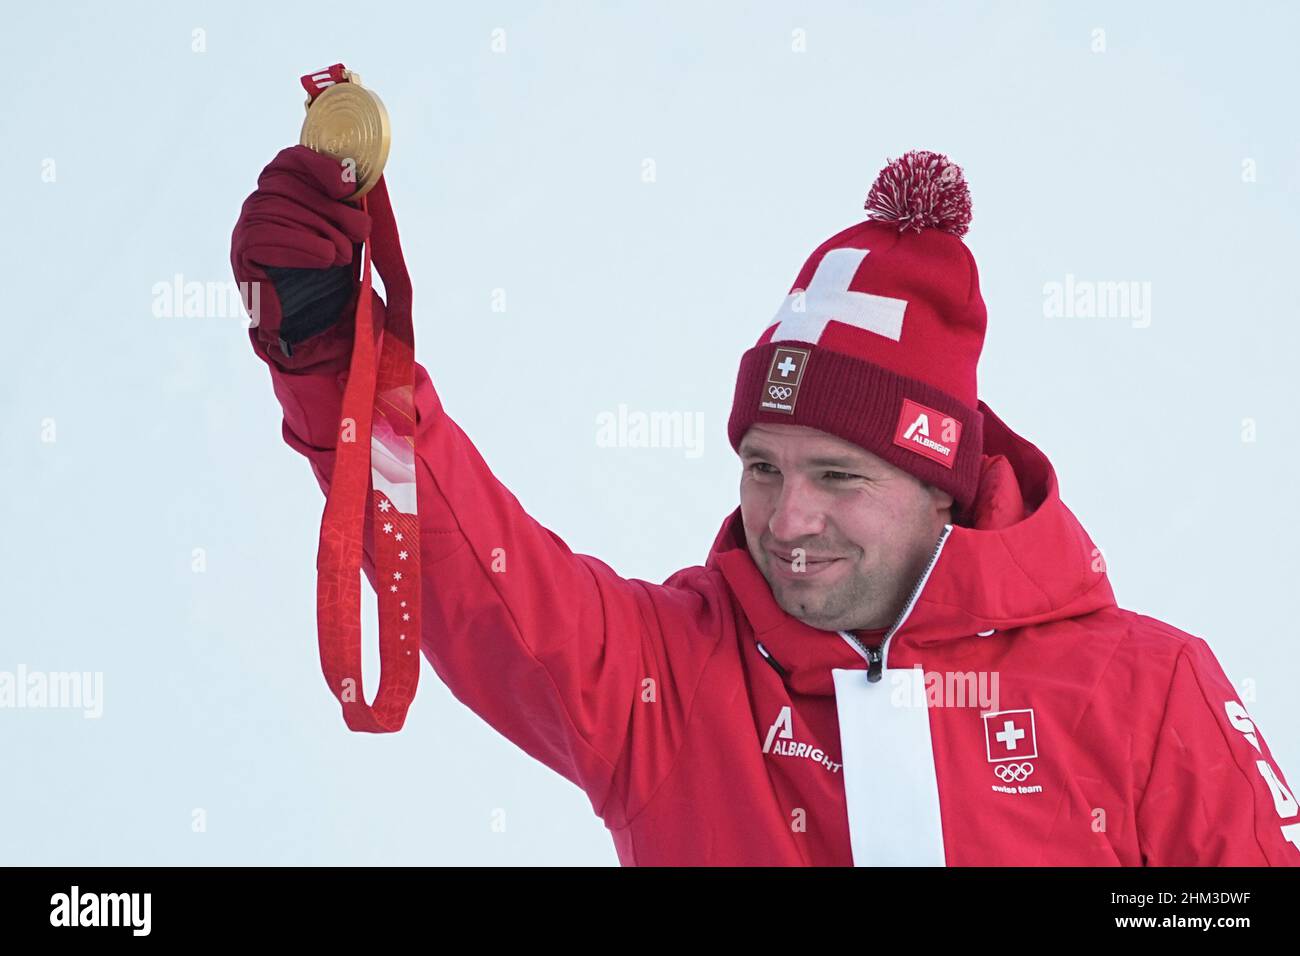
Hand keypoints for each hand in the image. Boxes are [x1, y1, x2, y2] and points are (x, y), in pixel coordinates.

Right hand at [230, 145, 372, 336]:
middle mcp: (259, 203)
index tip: (347, 185)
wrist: (308, 320)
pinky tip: (324, 258)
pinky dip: (301, 246)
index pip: (290, 160)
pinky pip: (266, 237)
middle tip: (360, 231)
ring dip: (320, 232)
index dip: (317, 165)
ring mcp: (247, 226)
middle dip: (330, 209)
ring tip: (342, 254)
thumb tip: (354, 181)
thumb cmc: (326, 271)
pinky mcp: (243, 252)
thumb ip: (345, 205)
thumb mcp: (342, 232)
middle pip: (289, 187)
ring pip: (279, 211)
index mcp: (282, 191)